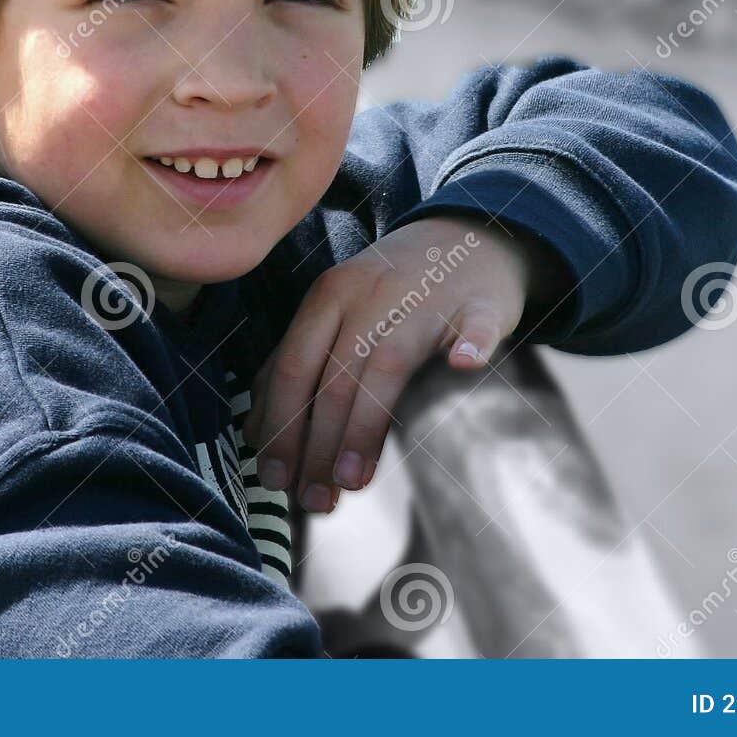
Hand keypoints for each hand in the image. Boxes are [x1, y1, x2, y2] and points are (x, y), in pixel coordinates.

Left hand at [241, 214, 568, 512]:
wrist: (469, 236)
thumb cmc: (395, 290)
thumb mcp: (338, 311)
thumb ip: (301, 361)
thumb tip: (255, 432)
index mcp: (328, 298)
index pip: (291, 368)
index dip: (280, 428)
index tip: (274, 479)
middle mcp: (369, 295)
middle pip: (334, 378)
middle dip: (317, 446)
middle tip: (314, 501)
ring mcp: (426, 297)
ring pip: (388, 367)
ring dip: (366, 427)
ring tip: (351, 481)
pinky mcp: (481, 304)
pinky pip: (478, 326)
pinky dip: (472, 347)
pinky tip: (464, 367)